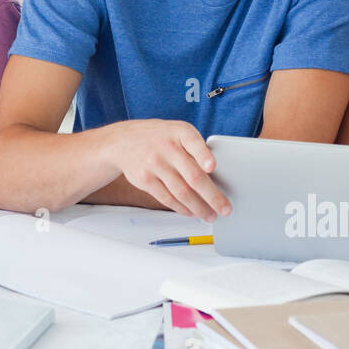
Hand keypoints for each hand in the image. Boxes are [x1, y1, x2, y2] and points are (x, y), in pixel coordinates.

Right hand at [112, 119, 230, 221]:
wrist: (123, 141)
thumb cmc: (160, 138)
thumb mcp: (176, 132)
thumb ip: (194, 148)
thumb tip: (217, 177)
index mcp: (180, 132)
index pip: (193, 142)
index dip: (203, 155)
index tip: (212, 167)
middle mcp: (167, 147)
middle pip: (193, 176)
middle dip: (212, 196)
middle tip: (225, 209)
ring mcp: (154, 164)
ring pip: (181, 192)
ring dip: (199, 208)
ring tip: (210, 216)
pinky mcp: (144, 179)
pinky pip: (167, 198)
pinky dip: (182, 208)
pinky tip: (192, 212)